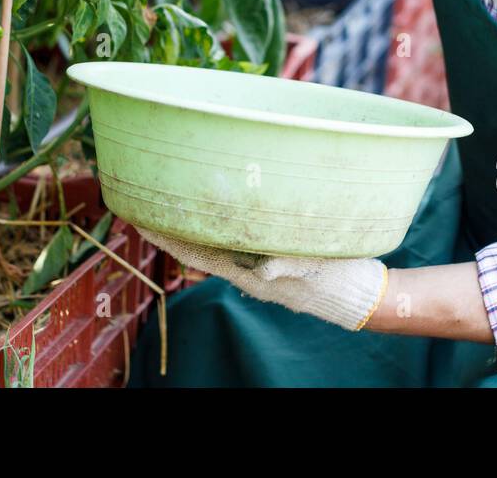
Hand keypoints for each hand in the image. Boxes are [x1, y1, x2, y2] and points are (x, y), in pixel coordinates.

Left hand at [137, 227, 387, 331]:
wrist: (357, 294)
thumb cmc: (338, 281)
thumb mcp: (317, 270)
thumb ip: (290, 266)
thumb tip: (267, 268)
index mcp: (249, 274)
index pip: (197, 253)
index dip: (167, 237)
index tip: (139, 221)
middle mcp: (245, 268)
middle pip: (196, 246)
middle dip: (169, 226)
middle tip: (140, 201)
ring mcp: (256, 262)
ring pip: (212, 242)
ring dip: (189, 224)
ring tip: (166, 202)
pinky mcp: (270, 254)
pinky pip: (234, 239)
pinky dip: (216, 226)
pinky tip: (211, 212)